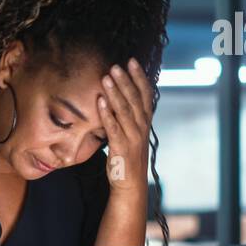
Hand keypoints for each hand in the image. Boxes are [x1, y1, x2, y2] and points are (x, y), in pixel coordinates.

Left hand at [97, 58, 153, 194]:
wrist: (129, 183)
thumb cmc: (126, 157)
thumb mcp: (130, 133)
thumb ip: (126, 117)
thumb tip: (117, 98)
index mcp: (144, 122)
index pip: (145, 95)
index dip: (139, 77)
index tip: (132, 61)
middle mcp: (141, 127)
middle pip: (135, 99)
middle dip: (125, 80)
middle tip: (116, 65)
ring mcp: (132, 137)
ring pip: (125, 111)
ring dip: (115, 92)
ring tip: (107, 77)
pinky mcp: (121, 147)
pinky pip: (113, 127)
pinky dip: (107, 113)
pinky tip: (100, 101)